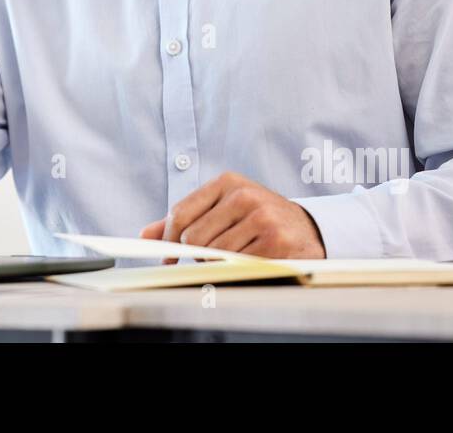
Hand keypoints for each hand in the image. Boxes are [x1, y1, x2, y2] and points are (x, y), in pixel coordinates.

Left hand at [138, 171, 326, 262]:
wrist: (306, 228)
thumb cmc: (258, 217)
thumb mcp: (222, 208)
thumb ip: (185, 218)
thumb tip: (145, 234)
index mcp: (227, 182)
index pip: (181, 212)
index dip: (169, 238)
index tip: (167, 256)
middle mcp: (244, 195)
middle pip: (194, 236)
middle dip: (194, 253)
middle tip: (206, 258)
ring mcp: (261, 217)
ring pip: (214, 253)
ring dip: (217, 262)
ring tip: (233, 255)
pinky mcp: (275, 242)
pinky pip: (237, 265)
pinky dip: (237, 269)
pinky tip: (248, 261)